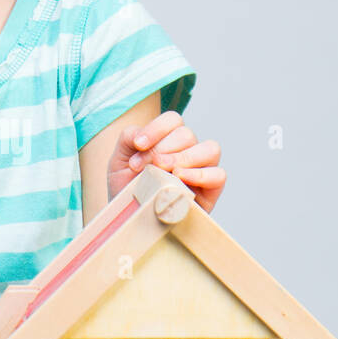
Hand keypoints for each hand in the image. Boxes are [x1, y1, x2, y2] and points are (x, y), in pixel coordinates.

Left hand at [107, 111, 225, 213]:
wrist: (128, 218)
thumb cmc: (126, 188)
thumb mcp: (119, 160)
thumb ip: (128, 138)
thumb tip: (142, 136)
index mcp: (168, 139)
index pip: (173, 120)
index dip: (157, 128)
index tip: (138, 144)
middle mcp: (188, 151)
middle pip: (187, 134)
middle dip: (163, 149)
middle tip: (146, 166)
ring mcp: (201, 170)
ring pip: (210, 149)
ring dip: (184, 158)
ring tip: (163, 170)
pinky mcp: (210, 191)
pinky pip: (218, 175)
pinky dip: (201, 174)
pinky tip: (179, 179)